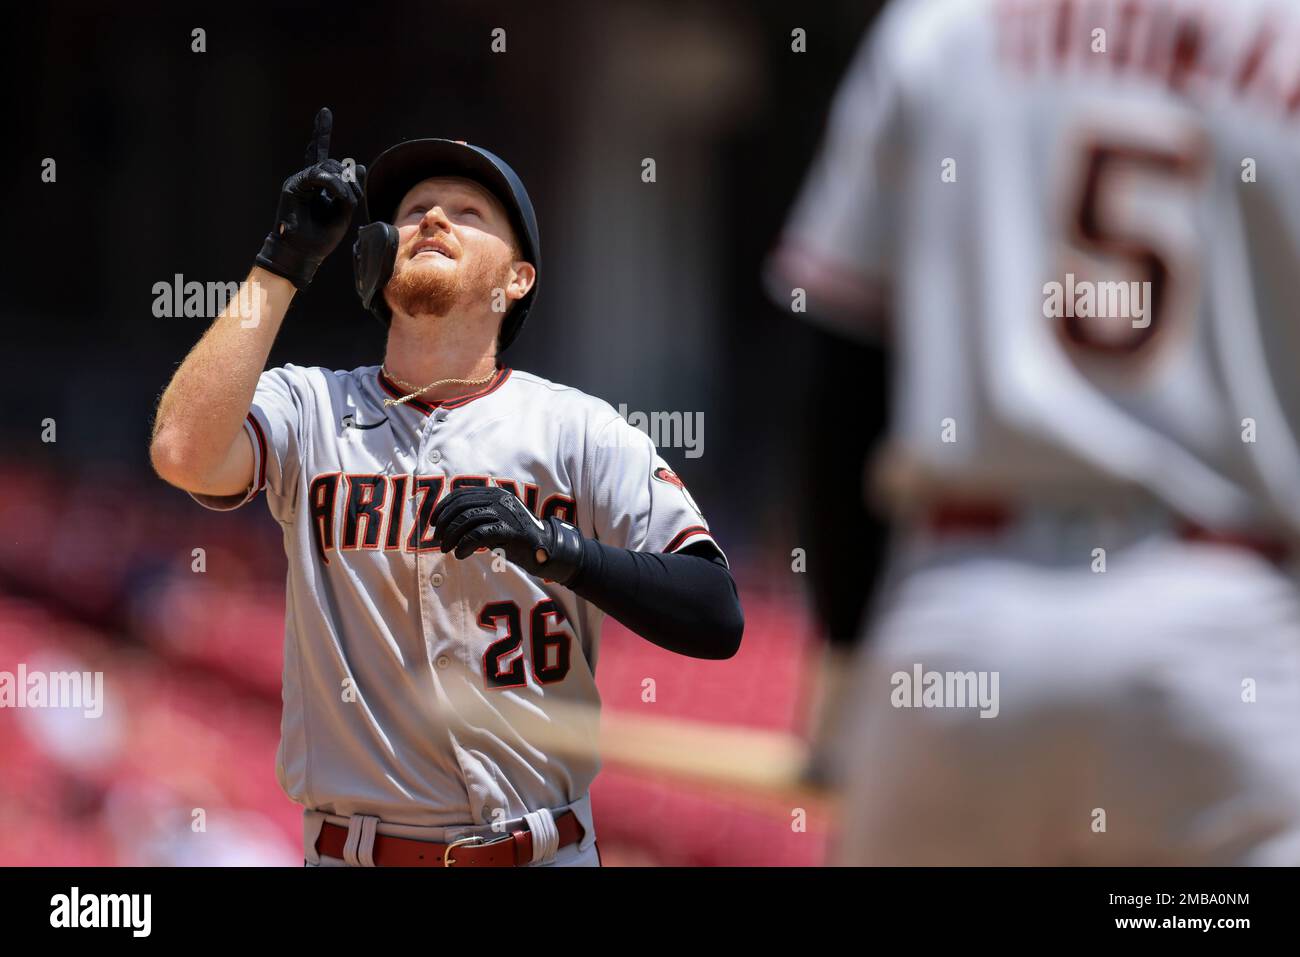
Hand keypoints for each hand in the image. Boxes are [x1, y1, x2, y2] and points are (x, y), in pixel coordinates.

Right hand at [255, 107, 364, 289]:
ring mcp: (299, 181)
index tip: (324, 112)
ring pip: (328, 167)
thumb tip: (356, 165)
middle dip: (348, 179)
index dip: (321, 131)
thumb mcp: (345, 210)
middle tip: (350, 199)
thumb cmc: (323, 236)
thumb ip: (351, 189)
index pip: (320, 152)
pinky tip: (339, 197)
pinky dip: (334, 185)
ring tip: (344, 202)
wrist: (303, 252)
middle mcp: (307, 179)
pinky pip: (319, 176)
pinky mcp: (293, 187)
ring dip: (343, 184)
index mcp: (318, 183)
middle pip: (333, 163)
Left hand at [431, 487, 585, 582]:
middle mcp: (500, 499)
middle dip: (444, 524)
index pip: (460, 495)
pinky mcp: (509, 530)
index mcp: (495, 494)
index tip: (433, 523)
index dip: (442, 508)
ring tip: (447, 549)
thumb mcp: (494, 523)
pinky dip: (465, 545)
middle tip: (438, 540)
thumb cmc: (516, 538)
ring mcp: (505, 513)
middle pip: (460, 507)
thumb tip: (446, 524)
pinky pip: (478, 535)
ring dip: (452, 536)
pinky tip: (461, 554)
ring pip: (467, 520)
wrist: (545, 550)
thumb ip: (476, 518)